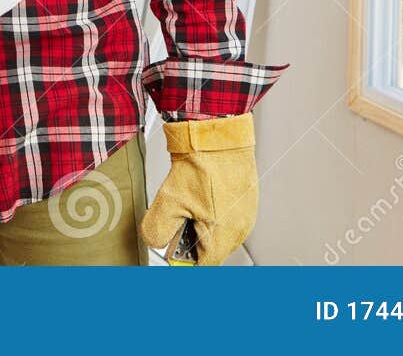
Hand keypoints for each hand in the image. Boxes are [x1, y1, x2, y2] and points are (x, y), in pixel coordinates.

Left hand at [139, 113, 258, 264]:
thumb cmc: (201, 165)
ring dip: (201, 227)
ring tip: (189, 205)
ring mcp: (246, 214)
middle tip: (177, 223)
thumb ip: (158, 229)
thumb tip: (156, 242)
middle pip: (211, 251)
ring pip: (219, 234)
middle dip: (191, 242)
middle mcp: (240, 229)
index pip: (203, 266)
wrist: (217, 135)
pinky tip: (200, 196)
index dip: (184, 263)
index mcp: (224, 236)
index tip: (172, 253)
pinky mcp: (247, 200)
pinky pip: (227, 218)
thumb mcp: (169, 200)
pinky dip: (211, 213)